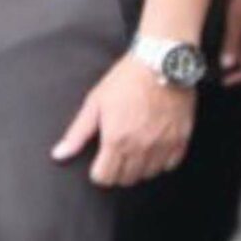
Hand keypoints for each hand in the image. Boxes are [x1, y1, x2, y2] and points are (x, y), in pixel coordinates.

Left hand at [52, 54, 197, 185]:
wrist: (161, 60)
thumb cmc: (126, 78)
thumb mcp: (96, 102)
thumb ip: (77, 133)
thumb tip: (59, 154)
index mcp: (116, 139)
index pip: (104, 177)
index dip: (99, 171)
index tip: (101, 160)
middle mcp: (140, 146)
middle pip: (126, 179)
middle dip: (118, 170)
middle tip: (118, 154)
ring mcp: (163, 143)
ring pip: (148, 174)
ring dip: (139, 167)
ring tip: (136, 150)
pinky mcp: (181, 137)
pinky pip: (170, 164)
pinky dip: (162, 161)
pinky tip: (156, 147)